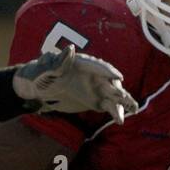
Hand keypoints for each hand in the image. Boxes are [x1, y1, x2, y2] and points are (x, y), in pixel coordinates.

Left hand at [12, 46, 136, 123]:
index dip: (107, 71)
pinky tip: (121, 120)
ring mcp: (95, 88)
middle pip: (108, 81)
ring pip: (112, 95)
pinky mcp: (95, 100)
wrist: (37, 88)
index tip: (118, 77)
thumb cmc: (39, 74)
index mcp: (82, 64)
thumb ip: (58, 61)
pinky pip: (108, 106)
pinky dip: (115, 112)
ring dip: (122, 102)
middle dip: (117, 89)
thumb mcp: (45, 68)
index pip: (97, 66)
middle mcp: (92, 75)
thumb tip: (70, 49)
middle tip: (124, 97)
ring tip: (132, 109)